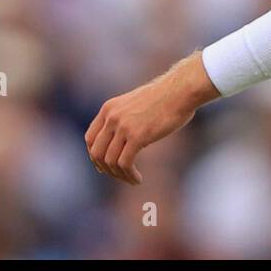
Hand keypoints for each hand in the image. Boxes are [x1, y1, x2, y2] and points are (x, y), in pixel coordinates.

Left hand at [85, 61, 202, 184]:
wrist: (181, 91)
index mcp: (109, 108)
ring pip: (110, 161)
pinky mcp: (137, 136)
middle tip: (120, 176)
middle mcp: (112, 117)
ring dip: (120, 175)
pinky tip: (138, 179)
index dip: (95, 156)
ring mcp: (123, 126)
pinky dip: (129, 176)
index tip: (105, 167)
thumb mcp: (135, 104)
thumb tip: (121, 142)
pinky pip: (125, 164)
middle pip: (96, 153)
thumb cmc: (165, 98)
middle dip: (106, 169)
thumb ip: (123, 119)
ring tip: (133, 179)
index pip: (90, 138)